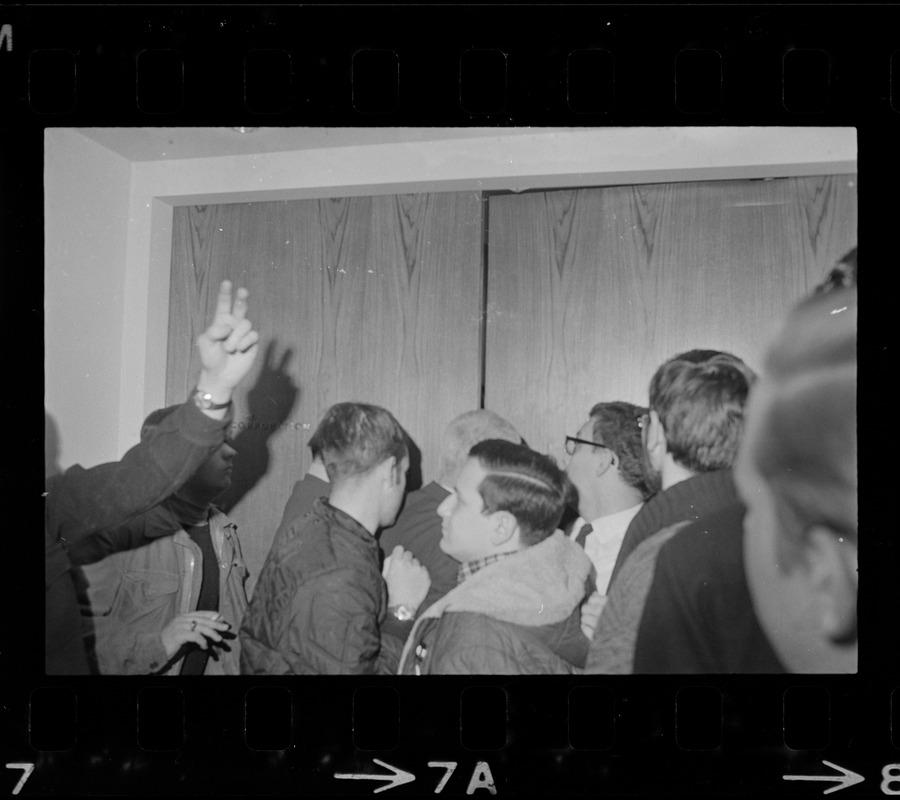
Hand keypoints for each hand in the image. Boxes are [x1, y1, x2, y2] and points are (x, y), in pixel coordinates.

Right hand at [160, 611, 231, 658]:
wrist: (156, 649)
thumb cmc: (172, 642)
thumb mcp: (185, 633)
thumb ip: (196, 629)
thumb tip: (212, 626)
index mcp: (184, 616)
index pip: (201, 613)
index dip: (213, 615)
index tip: (222, 619)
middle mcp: (182, 618)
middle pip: (203, 620)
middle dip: (216, 624)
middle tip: (226, 627)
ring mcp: (180, 625)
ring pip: (201, 627)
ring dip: (212, 633)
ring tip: (219, 639)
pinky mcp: (179, 634)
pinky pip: (195, 636)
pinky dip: (202, 641)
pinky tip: (205, 646)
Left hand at [196, 280, 259, 401]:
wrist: (221, 376)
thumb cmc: (210, 359)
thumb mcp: (205, 343)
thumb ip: (213, 331)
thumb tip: (228, 326)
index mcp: (220, 322)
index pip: (224, 304)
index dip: (225, 293)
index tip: (227, 282)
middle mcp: (233, 325)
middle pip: (240, 307)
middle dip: (241, 298)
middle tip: (242, 291)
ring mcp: (244, 334)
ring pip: (245, 323)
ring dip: (236, 336)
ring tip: (230, 348)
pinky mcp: (252, 342)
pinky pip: (252, 335)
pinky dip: (244, 342)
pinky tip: (239, 350)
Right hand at [383, 545, 430, 611]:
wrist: (402, 608)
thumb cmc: (390, 593)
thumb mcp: (384, 576)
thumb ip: (388, 563)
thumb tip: (393, 556)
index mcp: (396, 562)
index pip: (399, 548)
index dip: (398, 554)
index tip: (398, 560)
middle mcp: (408, 563)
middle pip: (409, 553)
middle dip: (406, 560)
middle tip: (404, 570)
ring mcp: (419, 569)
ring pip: (417, 562)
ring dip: (414, 567)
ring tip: (410, 578)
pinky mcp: (426, 576)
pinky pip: (424, 569)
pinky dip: (421, 574)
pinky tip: (416, 583)